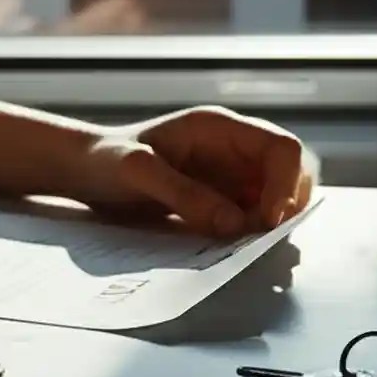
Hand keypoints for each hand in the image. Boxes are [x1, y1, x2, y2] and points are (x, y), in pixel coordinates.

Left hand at [71, 107, 313, 236]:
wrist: (84, 172)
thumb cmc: (105, 160)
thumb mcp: (135, 171)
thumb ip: (183, 193)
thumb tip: (235, 223)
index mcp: (219, 128)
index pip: (282, 147)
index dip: (286, 184)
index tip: (268, 221)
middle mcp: (232, 149)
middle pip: (292, 172)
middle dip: (286, 206)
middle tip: (259, 238)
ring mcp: (228, 176)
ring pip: (278, 198)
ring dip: (272, 224)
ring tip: (245, 246)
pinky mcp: (220, 201)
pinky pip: (252, 217)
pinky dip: (253, 235)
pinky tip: (232, 248)